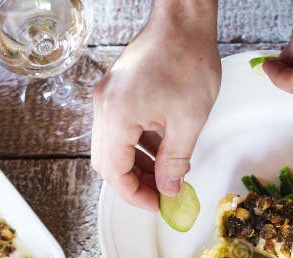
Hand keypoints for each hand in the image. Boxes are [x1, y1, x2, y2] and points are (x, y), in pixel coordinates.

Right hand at [91, 1, 220, 211]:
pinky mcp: (115, 90)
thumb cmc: (187, 60)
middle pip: (106, 162)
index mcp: (117, 116)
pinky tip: (161, 148)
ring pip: (111, 146)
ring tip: (164, 175)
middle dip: (132, 183)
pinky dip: (136, 144)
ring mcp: (107, 97)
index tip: (157, 203)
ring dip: (135, 164)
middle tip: (160, 194)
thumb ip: (175, 161)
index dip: (134, 194)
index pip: (113, 171)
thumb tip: (169, 189)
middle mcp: (103, 107)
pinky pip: (118, 127)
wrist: (182, 20)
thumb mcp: (188, 121)